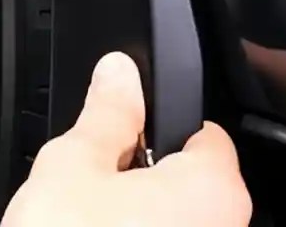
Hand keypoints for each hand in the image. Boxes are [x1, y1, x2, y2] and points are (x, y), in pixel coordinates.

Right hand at [2, 52, 250, 225]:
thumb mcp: (72, 167)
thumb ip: (104, 114)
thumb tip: (120, 74)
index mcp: (213, 188)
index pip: (203, 130)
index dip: (152, 128)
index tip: (118, 139)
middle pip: (189, 182)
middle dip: (142, 180)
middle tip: (92, 189)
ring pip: (177, 224)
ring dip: (140, 219)